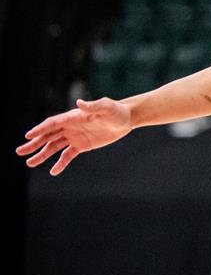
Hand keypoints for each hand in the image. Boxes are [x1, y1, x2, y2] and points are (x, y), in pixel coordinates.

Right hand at [16, 97, 134, 175]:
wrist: (126, 119)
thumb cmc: (116, 110)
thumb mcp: (106, 107)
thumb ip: (93, 106)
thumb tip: (80, 103)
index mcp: (72, 117)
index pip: (52, 124)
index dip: (40, 129)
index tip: (28, 136)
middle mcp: (69, 127)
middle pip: (47, 136)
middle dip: (34, 144)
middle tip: (19, 151)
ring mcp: (74, 137)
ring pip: (53, 146)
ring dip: (42, 154)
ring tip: (29, 162)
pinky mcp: (82, 146)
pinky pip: (67, 155)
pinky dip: (60, 163)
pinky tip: (53, 171)